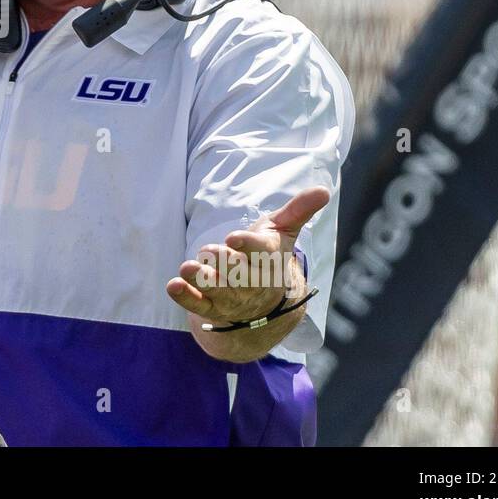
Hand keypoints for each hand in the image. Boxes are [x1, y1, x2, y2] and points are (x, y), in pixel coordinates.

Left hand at [167, 186, 327, 325]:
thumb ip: (298, 211)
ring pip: (218, 291)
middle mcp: (251, 282)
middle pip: (239, 275)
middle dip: (224, 263)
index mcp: (269, 261)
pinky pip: (199, 305)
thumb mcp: (283, 232)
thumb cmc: (269, 256)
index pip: (261, 253)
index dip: (248, 245)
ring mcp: (231, 298)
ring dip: (202, 280)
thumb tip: (324, 190)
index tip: (234, 237)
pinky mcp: (212, 308)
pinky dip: (185, 297)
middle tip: (209, 250)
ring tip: (187, 268)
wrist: (265, 303)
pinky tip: (173, 285)